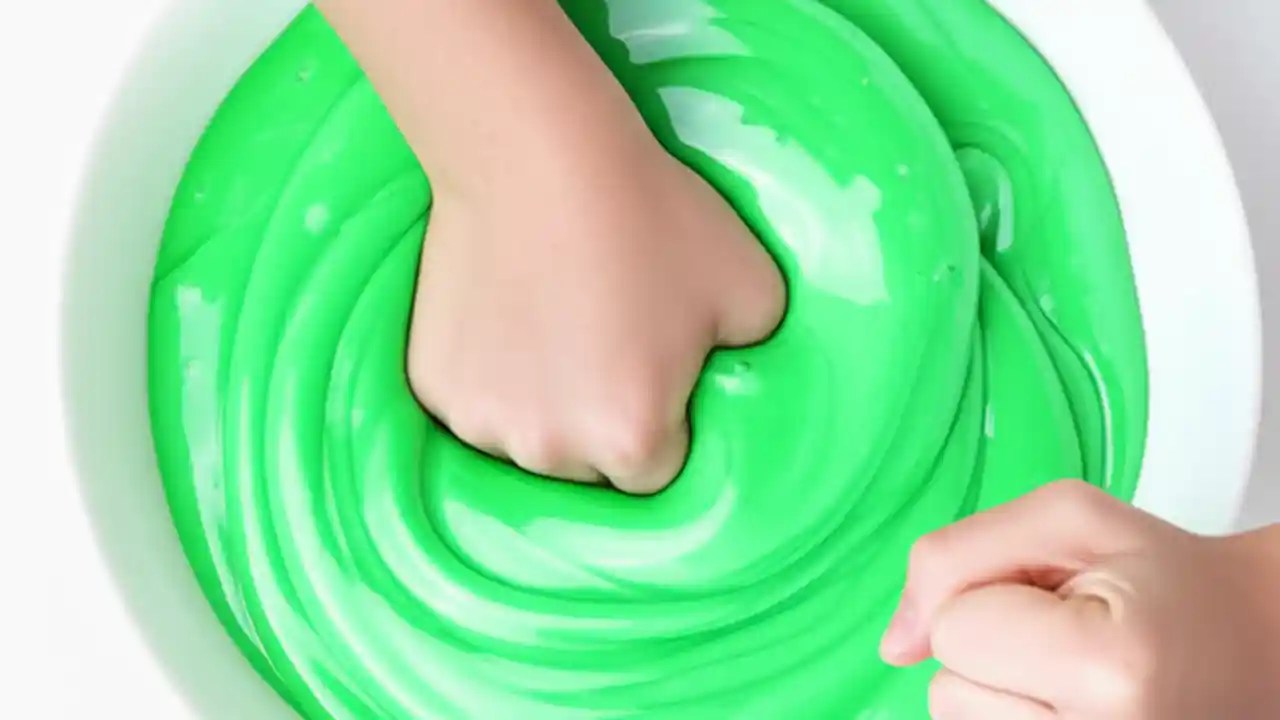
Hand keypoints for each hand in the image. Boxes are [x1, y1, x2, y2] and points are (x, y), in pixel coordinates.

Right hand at [407, 138, 783, 493]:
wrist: (535, 154)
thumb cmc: (650, 219)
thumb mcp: (755, 291)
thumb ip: (754, 360)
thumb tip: (734, 383)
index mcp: (632, 441)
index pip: (657, 472)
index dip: (663, 419)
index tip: (656, 369)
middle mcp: (551, 452)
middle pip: (587, 468)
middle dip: (601, 422)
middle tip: (604, 340)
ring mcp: (482, 423)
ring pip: (526, 440)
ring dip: (541, 405)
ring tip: (553, 325)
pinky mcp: (433, 387)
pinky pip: (475, 405)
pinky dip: (491, 377)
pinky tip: (508, 318)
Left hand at [881, 480, 1279, 718]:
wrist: (1249, 644)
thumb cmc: (1159, 577)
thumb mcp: (1064, 518)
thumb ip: (955, 558)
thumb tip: (896, 642)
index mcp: (1106, 667)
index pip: (954, 629)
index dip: (992, 596)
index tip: (1065, 597)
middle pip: (946, 686)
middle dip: (992, 646)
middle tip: (1074, 632)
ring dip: (998, 686)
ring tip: (1073, 667)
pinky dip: (1006, 714)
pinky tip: (1063, 700)